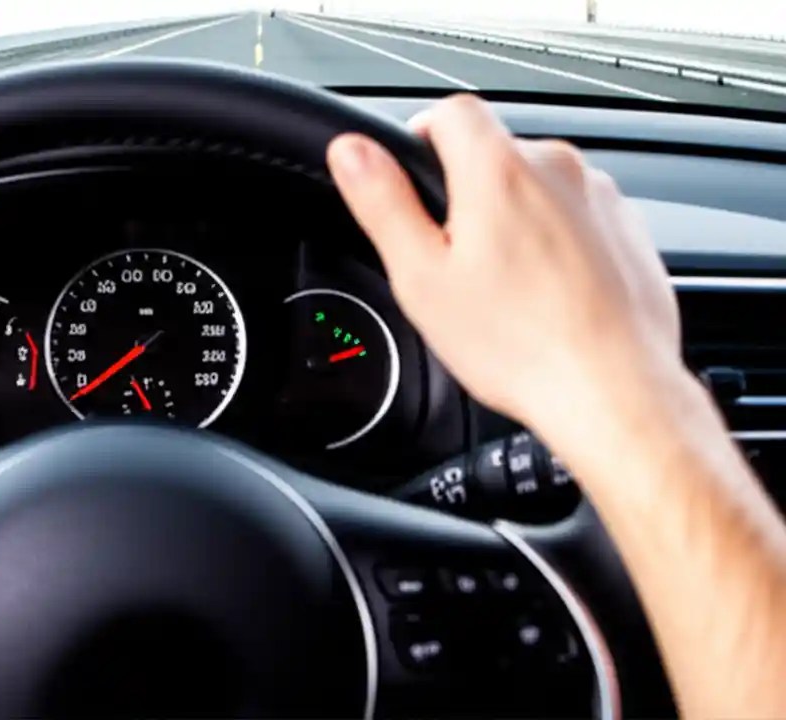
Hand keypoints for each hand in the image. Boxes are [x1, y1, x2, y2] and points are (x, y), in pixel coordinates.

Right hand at [326, 95, 681, 434]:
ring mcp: (600, 197)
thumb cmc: (520, 345)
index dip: (421, 135)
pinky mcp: (627, 229)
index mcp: (498, 170)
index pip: (451, 111)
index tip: (413, 176)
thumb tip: (351, 151)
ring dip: (514, 219)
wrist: (613, 389)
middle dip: (467, 193)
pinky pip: (576, 218)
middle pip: (494, 153)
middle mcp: (557, 168)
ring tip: (504, 288)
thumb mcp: (421, 276)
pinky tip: (544, 297)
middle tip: (452, 259)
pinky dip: (555, 244)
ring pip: (536, 187)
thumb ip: (382, 202)